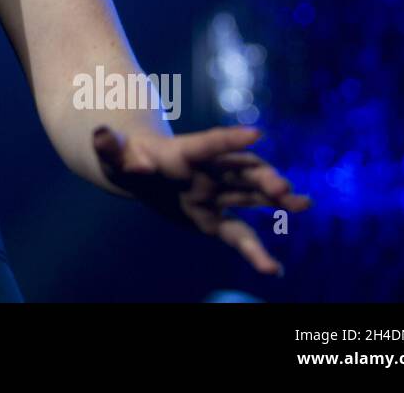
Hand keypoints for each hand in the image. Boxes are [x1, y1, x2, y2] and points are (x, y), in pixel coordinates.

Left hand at [92, 124, 311, 274]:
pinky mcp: (216, 218)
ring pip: (250, 194)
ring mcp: (216, 192)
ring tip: (303, 204)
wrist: (137, 169)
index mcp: (182, 153)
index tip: (257, 133)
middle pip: (238, 169)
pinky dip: (254, 250)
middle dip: (261, 176)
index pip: (207, 144)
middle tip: (282, 188)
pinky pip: (238, 234)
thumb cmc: (123, 158)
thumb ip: (108, 146)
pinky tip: (273, 270)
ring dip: (275, 199)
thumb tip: (101, 136)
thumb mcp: (111, 152)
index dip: (228, 140)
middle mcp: (207, 170)